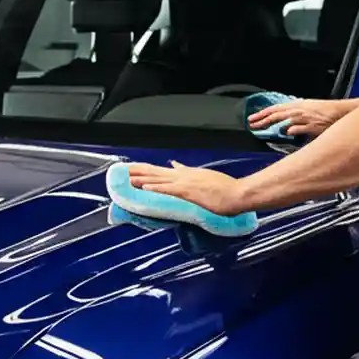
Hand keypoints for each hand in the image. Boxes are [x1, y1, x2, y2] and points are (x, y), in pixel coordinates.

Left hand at [126, 161, 249, 214]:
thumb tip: (174, 165)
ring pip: (159, 179)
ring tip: (126, 179)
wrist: (238, 193)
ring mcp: (185, 183)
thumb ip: (186, 171)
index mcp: (185, 173)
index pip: (159, 170)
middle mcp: (182, 176)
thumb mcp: (203, 176)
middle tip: (120, 171)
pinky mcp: (190, 192)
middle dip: (137, 171)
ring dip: (142, 179)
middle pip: (155, 172)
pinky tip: (145, 187)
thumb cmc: (224, 188)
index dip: (143, 169)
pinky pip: (170, 190)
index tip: (129, 168)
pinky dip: (157, 188)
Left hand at [248, 98, 346, 136]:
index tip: (252, 118)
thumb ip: (296, 116)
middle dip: (262, 119)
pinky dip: (292, 129)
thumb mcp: (308, 109)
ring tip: (260, 128)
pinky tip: (285, 132)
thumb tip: (286, 125)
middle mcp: (299, 110)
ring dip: (272, 123)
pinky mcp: (313, 126)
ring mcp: (305, 118)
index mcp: (297, 106)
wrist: (342, 112)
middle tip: (251, 124)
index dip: (263, 113)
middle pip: (277, 114)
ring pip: (285, 119)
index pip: (276, 109)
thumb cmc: (326, 112)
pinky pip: (300, 127)